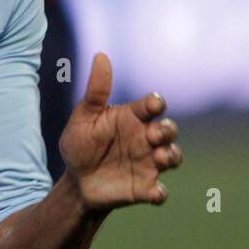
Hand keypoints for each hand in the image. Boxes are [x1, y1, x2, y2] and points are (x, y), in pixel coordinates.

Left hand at [60, 53, 181, 212]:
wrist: (75, 180)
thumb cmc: (80, 144)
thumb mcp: (84, 117)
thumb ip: (96, 90)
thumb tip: (101, 55)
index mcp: (132, 118)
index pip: (152, 106)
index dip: (156, 104)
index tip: (152, 105)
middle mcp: (146, 139)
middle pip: (169, 130)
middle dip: (167, 130)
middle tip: (153, 134)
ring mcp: (148, 163)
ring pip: (173, 157)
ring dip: (171, 156)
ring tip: (160, 157)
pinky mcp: (145, 188)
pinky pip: (160, 192)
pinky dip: (160, 193)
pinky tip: (154, 192)